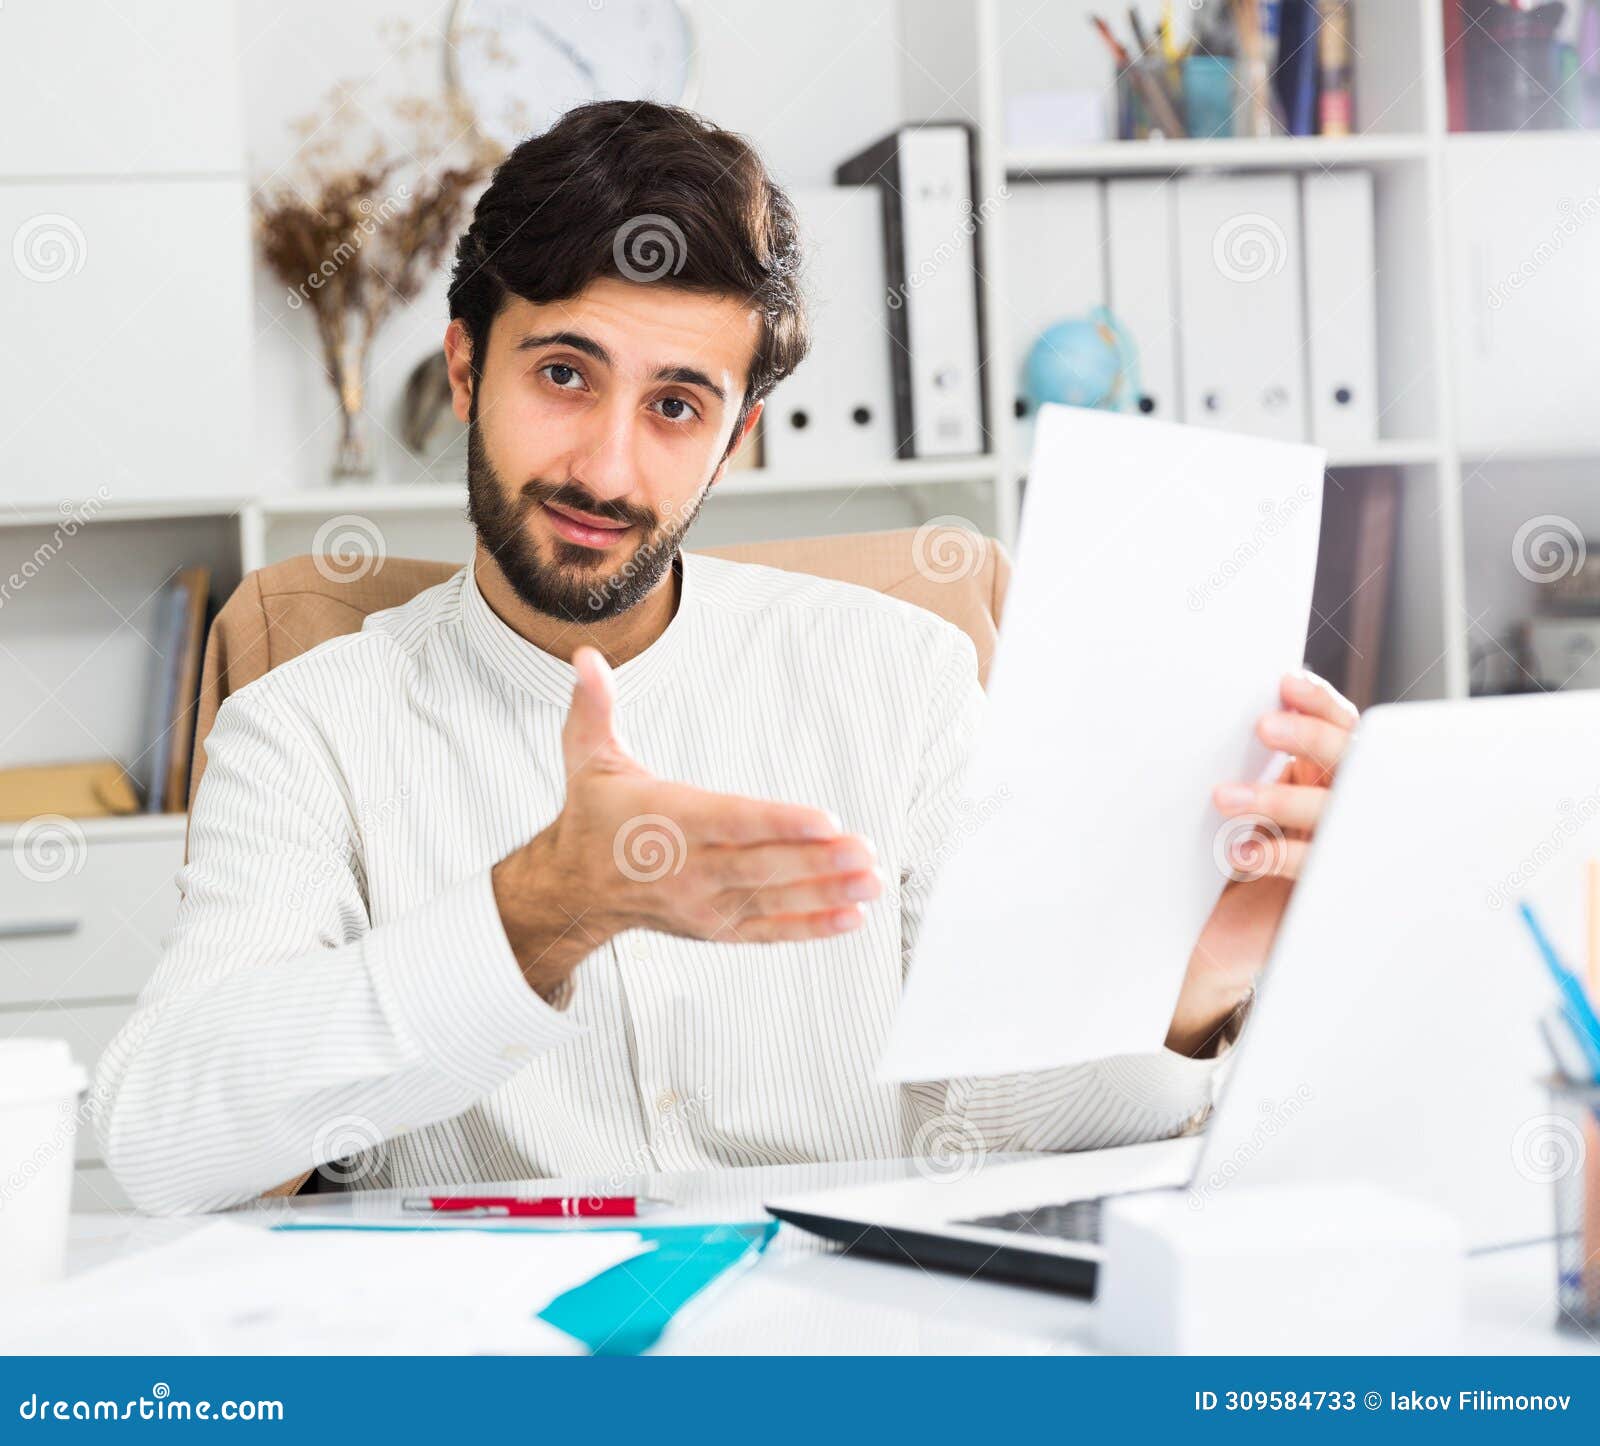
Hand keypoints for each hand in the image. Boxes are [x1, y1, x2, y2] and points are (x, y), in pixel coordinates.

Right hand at [493, 646, 882, 999]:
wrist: (574, 889)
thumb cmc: (594, 815)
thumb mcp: (586, 756)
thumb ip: (593, 705)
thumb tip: (585, 658)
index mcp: (666, 821)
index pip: (730, 821)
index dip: (778, 822)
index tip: (824, 820)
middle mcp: (688, 868)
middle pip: (761, 865)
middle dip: (818, 859)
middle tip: (866, 850)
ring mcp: (704, 904)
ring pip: (772, 899)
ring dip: (827, 891)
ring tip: (872, 880)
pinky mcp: (717, 928)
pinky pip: (769, 930)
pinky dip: (810, 926)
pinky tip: (850, 917)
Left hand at [1164, 669, 1358, 1056]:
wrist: (1223, 939)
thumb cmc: (1234, 863)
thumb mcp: (1245, 808)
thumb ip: (1255, 767)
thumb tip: (1244, 713)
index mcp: (1327, 778)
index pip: (1343, 729)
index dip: (1319, 705)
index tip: (1286, 683)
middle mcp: (1341, 808)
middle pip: (1349, 762)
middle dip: (1309, 738)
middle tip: (1263, 726)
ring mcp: (1339, 850)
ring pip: (1331, 812)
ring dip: (1280, 797)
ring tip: (1225, 796)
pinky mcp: (1324, 894)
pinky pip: (1313, 868)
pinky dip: (1276, 854)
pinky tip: (1240, 851)